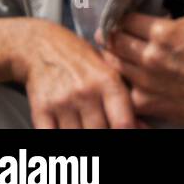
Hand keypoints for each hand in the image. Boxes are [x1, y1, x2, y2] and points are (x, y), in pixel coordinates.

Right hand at [22, 21, 136, 128]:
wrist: (42, 45)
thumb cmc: (81, 59)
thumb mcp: (107, 69)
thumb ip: (124, 99)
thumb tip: (141, 127)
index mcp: (107, 80)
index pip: (123, 122)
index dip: (130, 134)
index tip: (129, 134)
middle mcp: (85, 91)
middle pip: (101, 133)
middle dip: (105, 136)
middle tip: (105, 128)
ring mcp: (62, 102)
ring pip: (78, 138)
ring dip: (84, 138)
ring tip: (88, 127)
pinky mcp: (41, 109)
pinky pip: (52, 137)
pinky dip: (62, 138)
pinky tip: (69, 130)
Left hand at [100, 13, 183, 128]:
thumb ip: (172, 18)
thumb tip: (157, 16)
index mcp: (162, 32)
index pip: (126, 19)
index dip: (119, 15)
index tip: (116, 16)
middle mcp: (149, 56)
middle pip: (114, 41)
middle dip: (107, 34)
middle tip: (103, 32)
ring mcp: (144, 81)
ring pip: (114, 64)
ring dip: (109, 56)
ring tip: (108, 51)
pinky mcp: (145, 102)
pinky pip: (124, 89)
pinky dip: (121, 81)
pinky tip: (120, 77)